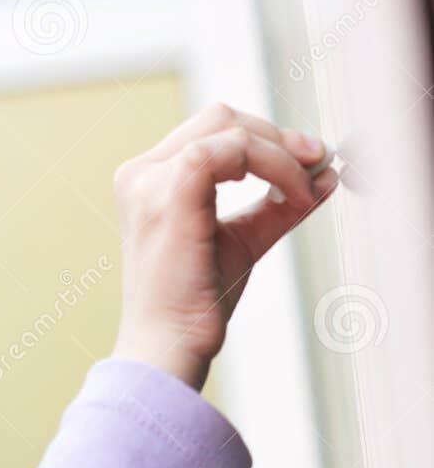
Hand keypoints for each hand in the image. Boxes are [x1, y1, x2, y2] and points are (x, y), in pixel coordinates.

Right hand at [108, 101, 337, 391]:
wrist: (170, 349)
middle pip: (220, 118)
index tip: (309, 163)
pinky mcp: (172, 190)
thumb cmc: (194, 306)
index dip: (265, 139)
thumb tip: (327, 173)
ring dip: (281, 153)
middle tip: (317, 161)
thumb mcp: (242, 241)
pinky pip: (235, 149)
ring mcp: (150, 180)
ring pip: (231, 128)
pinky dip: (273, 165)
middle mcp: (140, 175)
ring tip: (304, 191)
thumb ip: (277, 206)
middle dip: (277, 137)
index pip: (211, 134)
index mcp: (148, 183)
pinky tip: (292, 195)